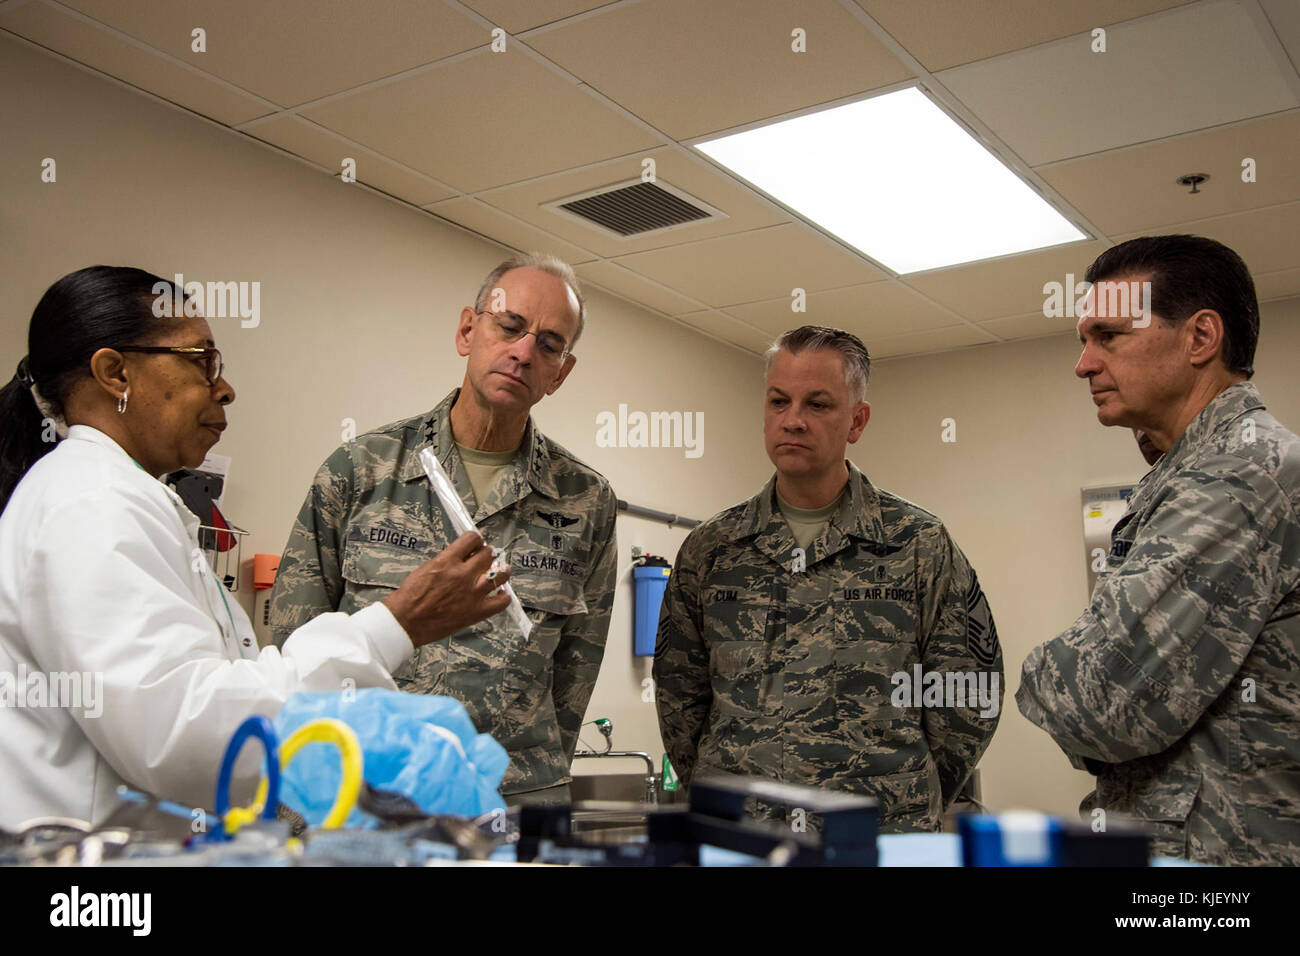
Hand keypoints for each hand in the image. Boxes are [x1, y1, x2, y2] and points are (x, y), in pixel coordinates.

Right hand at [383, 532, 512, 646]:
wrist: (405, 621)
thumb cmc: (410, 597)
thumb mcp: (426, 568)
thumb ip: (447, 561)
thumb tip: (462, 557)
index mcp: (447, 561)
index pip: (472, 538)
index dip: (476, 540)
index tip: (476, 544)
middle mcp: (463, 574)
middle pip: (488, 554)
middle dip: (487, 554)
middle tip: (485, 559)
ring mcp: (472, 593)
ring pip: (501, 574)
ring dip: (502, 571)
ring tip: (499, 572)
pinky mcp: (476, 611)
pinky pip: (501, 602)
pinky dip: (504, 597)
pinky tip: (500, 594)